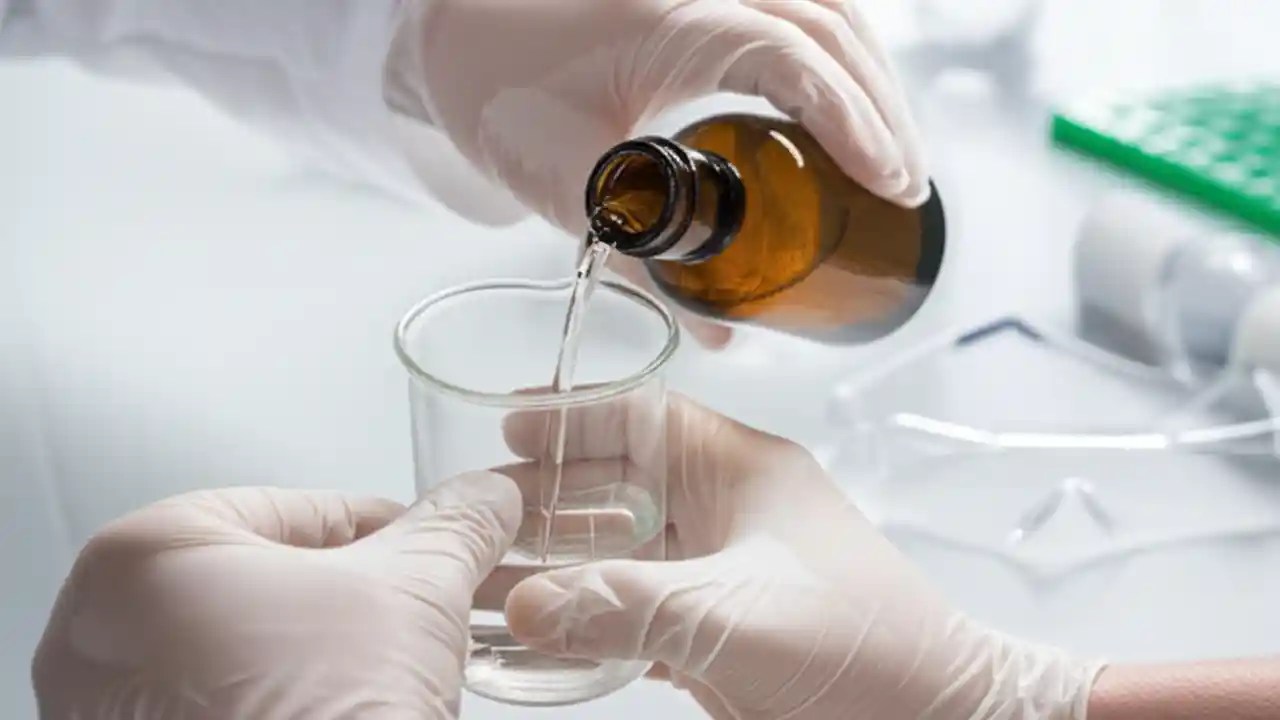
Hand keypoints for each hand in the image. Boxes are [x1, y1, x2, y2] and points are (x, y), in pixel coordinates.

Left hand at [33, 474, 520, 718]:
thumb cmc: (321, 715)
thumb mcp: (414, 593)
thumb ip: (452, 529)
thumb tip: (485, 500)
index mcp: (142, 556)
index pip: (298, 512)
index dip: (387, 528)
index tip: (430, 549)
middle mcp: (95, 635)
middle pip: (264, 582)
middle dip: (350, 595)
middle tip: (412, 611)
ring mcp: (103, 713)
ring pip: (238, 650)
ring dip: (317, 651)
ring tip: (384, 668)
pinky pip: (214, 707)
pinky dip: (274, 702)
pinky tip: (339, 712)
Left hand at [403, 0, 927, 234]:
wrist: (455, 39)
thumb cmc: (497, 94)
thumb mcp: (567, 182)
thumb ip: (643, 257)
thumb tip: (716, 331)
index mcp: (670, 18)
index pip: (790, 56)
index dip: (851, 120)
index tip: (889, 183)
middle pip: (829, 25)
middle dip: (881, 106)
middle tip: (905, 186)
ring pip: (824, 6)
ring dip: (869, 75)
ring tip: (892, 151)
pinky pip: (797, 7)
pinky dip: (836, 55)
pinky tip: (846, 103)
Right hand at [501, 395, 1104, 718]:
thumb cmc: (869, 651)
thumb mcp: (733, 618)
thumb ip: (624, 605)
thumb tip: (525, 605)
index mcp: (744, 474)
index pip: (648, 419)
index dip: (578, 417)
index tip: (513, 425)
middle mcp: (732, 514)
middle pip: (622, 486)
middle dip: (551, 500)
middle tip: (479, 514)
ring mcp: (730, 572)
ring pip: (628, 553)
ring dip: (567, 567)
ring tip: (493, 579)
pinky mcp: (726, 628)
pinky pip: (644, 609)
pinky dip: (597, 620)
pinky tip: (550, 638)